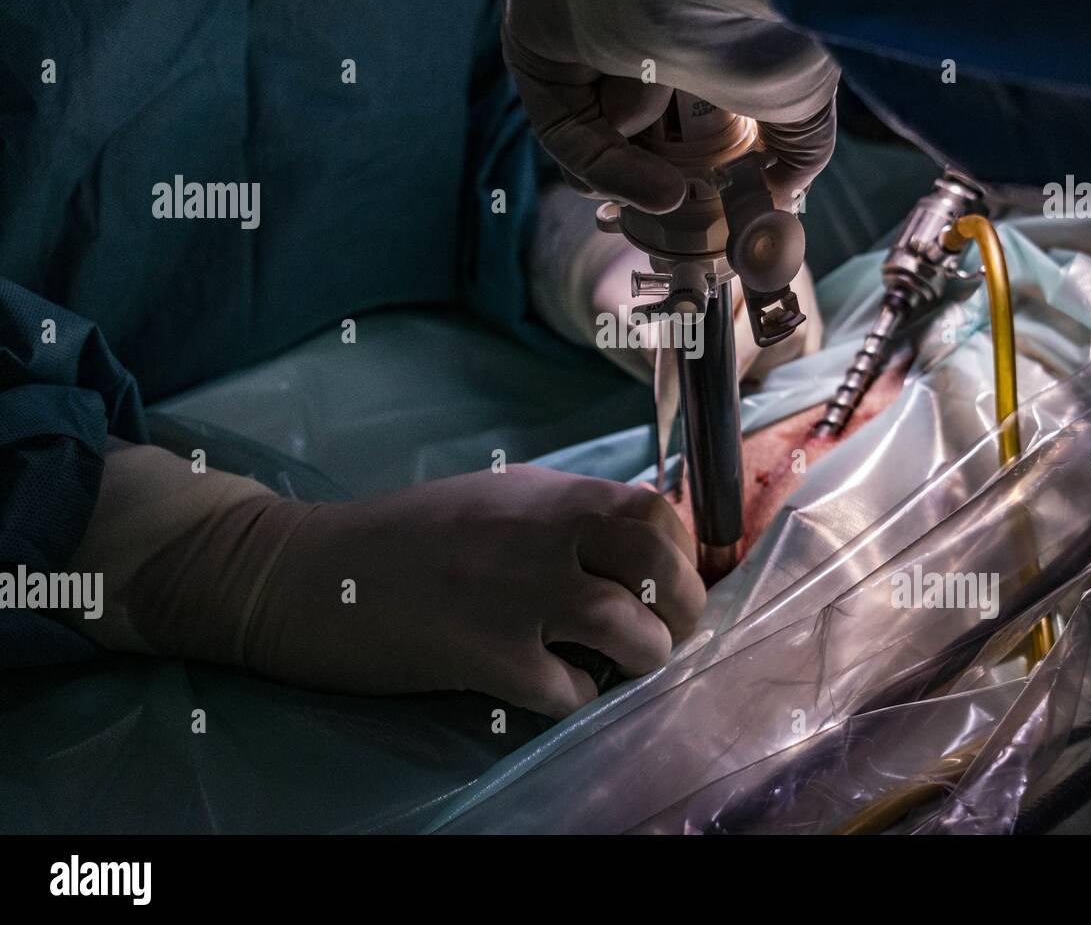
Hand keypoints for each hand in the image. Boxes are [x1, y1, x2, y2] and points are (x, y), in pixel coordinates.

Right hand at [66, 447, 704, 719]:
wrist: (304, 571)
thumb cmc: (399, 540)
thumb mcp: (492, 501)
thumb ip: (562, 517)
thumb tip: (635, 553)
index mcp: (546, 493)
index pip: (656, 510)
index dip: (684, 555)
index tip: (676, 587)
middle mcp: (540, 533)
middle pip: (658, 560)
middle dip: (683, 606)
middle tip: (667, 633)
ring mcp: (513, 592)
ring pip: (628, 627)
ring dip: (642, 656)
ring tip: (621, 667)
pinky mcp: (482, 654)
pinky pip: (568, 688)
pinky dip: (579, 698)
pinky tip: (557, 689)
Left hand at [502, 0, 839, 213]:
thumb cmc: (766, 8)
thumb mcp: (799, 90)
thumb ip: (798, 141)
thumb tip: (787, 193)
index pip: (668, 81)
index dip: (686, 147)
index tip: (714, 194)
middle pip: (624, 105)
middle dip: (659, 163)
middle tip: (695, 202)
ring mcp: (571, 7)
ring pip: (591, 121)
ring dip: (637, 170)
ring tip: (686, 192)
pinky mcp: (532, 31)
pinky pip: (561, 124)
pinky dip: (608, 169)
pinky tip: (663, 192)